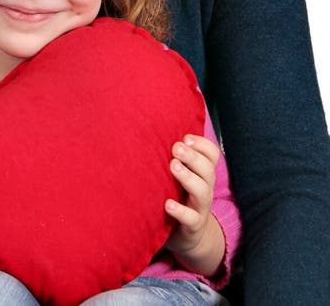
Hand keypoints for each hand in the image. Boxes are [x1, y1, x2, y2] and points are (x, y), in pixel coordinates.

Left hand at [164, 134, 224, 277]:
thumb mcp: (180, 175)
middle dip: (193, 157)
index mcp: (202, 173)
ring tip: (173, 166)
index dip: (201, 144)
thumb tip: (153, 128)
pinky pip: (191, 219)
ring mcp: (200, 208)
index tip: (185, 138)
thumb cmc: (179, 197)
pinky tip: (167, 204)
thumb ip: (174, 157)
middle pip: (208, 170)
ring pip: (203, 192)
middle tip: (176, 148)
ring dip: (188, 177)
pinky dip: (180, 211)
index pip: (212, 154)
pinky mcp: (192, 226)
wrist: (188, 236)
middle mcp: (205, 188)